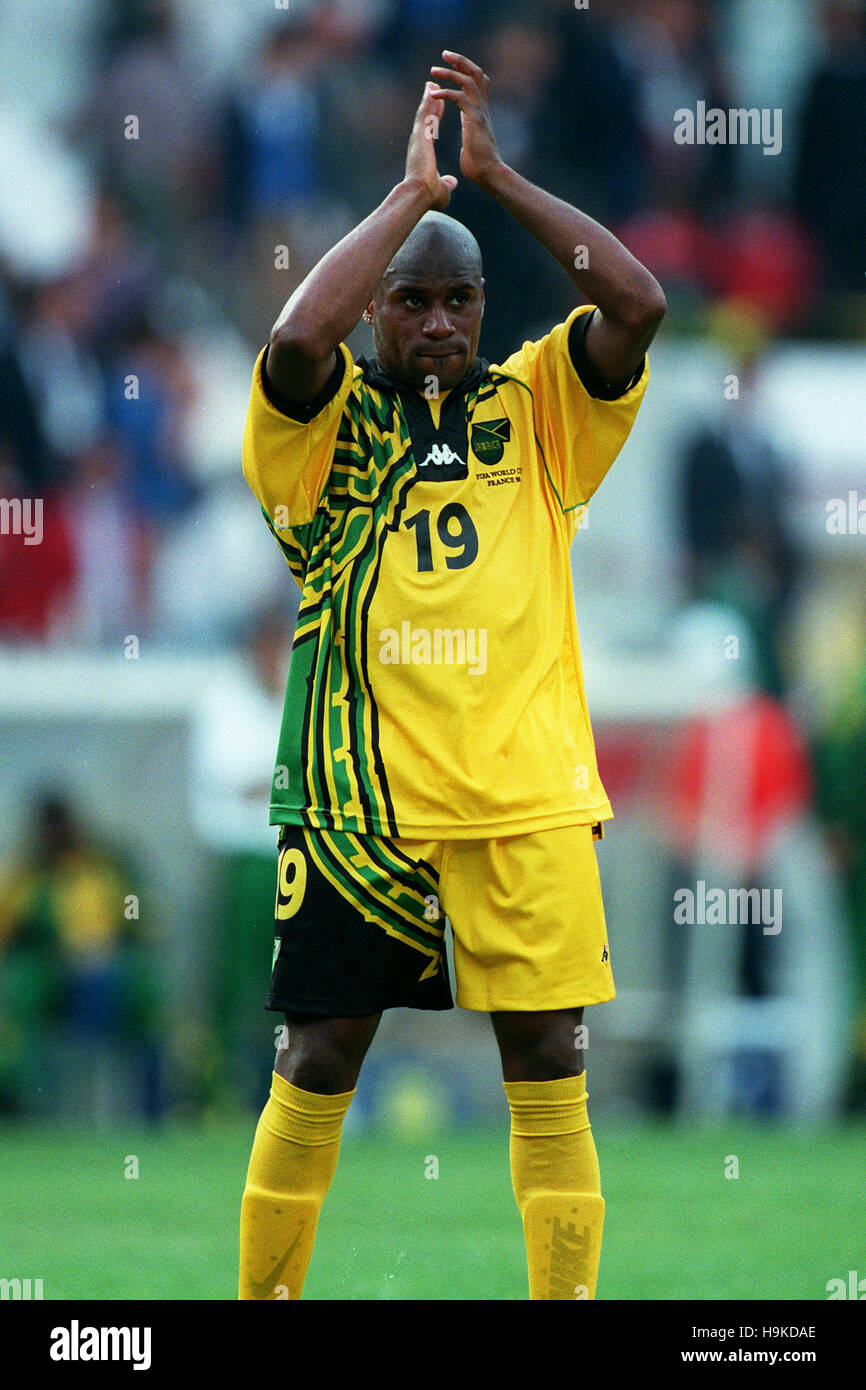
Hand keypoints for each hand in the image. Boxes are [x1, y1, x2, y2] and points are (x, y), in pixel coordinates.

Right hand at [405, 82, 457, 210]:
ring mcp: (417, 139)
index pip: (430, 131)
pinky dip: (428, 102)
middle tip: (433, 87)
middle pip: (425, 117)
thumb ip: (446, 183)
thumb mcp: (441, 188)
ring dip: (428, 97)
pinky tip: (432, 90)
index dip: (434, 117)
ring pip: (423, 113)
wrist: (418, 196)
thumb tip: (452, 183)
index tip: (439, 106)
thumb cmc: (427, 197)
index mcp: (423, 154)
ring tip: (432, 82)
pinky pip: (424, 115)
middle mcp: (418, 144)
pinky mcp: (419, 137)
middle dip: (430, 102)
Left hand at [429, 51, 501, 188]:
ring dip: (450, 73)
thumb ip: (469, 134)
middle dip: (460, 61)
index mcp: (480, 113)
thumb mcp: (473, 144)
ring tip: (434, 70)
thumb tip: (466, 137)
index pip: (477, 83)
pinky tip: (434, 95)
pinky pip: (459, 98)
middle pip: (475, 74)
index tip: (450, 64)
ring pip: (467, 81)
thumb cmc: (480, 167)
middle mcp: (482, 108)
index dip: (465, 70)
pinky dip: (445, 93)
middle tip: (444, 54)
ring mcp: (480, 112)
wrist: (489, 175)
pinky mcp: (474, 119)